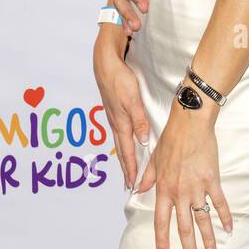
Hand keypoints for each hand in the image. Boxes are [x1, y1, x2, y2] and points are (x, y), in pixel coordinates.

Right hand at [93, 41, 150, 188]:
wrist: (105, 64)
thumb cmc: (119, 80)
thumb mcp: (133, 100)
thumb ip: (139, 121)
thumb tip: (143, 141)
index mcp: (121, 123)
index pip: (128, 152)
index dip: (131, 168)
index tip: (133, 184)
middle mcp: (116, 123)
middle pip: (122, 151)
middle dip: (126, 168)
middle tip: (129, 184)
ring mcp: (113, 117)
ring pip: (120, 142)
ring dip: (124, 157)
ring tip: (127, 169)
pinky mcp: (114, 110)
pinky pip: (119, 132)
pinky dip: (123, 143)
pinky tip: (125, 143)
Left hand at [133, 99, 232, 248]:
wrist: (190, 123)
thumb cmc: (171, 139)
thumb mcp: (154, 159)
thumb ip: (147, 178)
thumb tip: (136, 189)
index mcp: (164, 189)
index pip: (162, 221)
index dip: (162, 240)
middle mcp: (180, 193)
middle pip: (184, 227)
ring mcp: (197, 188)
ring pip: (202, 220)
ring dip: (207, 239)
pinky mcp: (212, 180)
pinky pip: (219, 203)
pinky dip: (225, 216)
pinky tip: (229, 229)